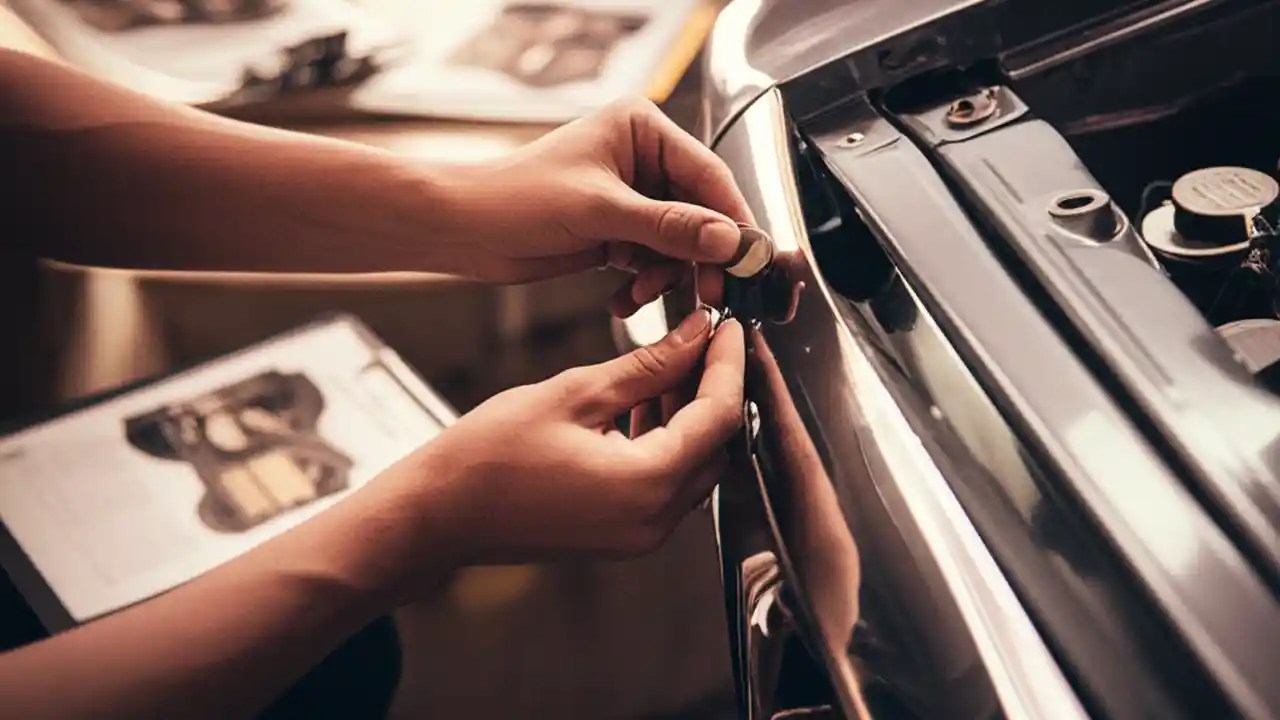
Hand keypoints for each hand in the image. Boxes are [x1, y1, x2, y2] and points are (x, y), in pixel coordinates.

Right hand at [364, 310, 742, 583]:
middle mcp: (654, 520)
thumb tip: (695, 336)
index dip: (729, 365)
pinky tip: (642, 401)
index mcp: (646, 484)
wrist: (439, 514)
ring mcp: (640, 534)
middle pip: (714, 444)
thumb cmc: (490, 455)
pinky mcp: (623, 534)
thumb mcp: (574, 393)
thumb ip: (647, 366)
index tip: (729, 326)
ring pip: (693, 464)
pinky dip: (664, 440)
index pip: (718, 416)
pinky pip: (666, 483)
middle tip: (698, 337)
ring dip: (687, 413)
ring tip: (667, 361)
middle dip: (711, 387)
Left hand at [447, 98, 752, 313]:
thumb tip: (728, 238)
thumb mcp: (601, 211)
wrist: (463, 229)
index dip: (733, 219)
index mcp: (642, 130)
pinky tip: (626, 298)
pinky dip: (646, 283)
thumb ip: (670, 226)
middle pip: (699, 212)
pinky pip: (652, 261)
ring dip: (669, 274)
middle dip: (701, 255)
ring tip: (646, 292)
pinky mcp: (617, 232)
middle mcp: (641, 160)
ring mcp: (630, 198)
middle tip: (713, 290)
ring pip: (678, 243)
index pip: (708, 174)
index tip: (751, 257)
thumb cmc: (514, 198)